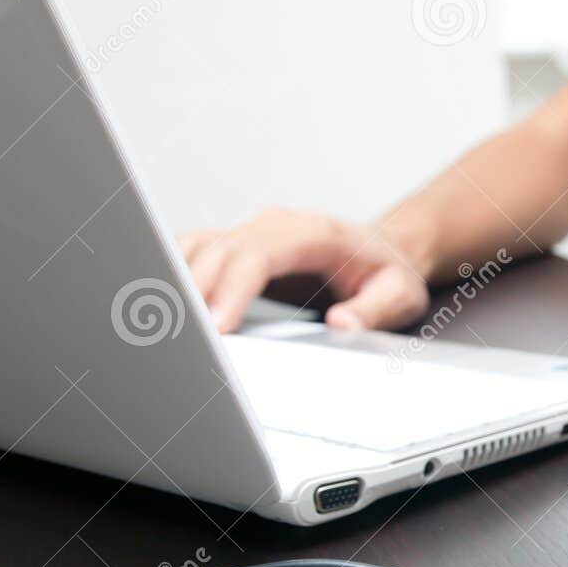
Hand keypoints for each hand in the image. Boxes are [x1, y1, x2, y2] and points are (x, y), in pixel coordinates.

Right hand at [178, 208, 429, 333]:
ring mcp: (254, 234)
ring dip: (178, 283)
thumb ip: (375, 309)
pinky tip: (167, 307)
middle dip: (196, 294)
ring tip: (167, 326)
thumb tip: (341, 324)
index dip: (232, 289)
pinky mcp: (240, 248)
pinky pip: (196, 252)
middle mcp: (278, 226)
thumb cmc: (389, 273)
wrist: (385, 251)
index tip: (218, 326)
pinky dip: (176, 275)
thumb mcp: (401, 294)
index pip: (258, 254)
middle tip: (183, 340)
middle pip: (220, 251)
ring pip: (199, 248)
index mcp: (315, 233)